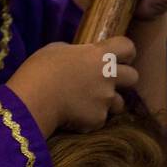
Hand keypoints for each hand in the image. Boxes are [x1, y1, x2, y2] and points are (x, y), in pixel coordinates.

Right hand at [7, 36, 138, 133]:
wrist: (33, 100)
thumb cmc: (39, 70)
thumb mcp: (56, 50)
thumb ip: (76, 52)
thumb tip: (79, 57)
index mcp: (99, 55)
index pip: (128, 47)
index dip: (126, 52)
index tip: (120, 56)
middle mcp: (108, 76)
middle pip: (133, 76)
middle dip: (124, 79)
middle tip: (108, 81)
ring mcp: (105, 99)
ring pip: (119, 103)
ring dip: (108, 102)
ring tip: (88, 102)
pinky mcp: (97, 119)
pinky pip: (100, 119)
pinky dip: (90, 118)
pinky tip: (73, 115)